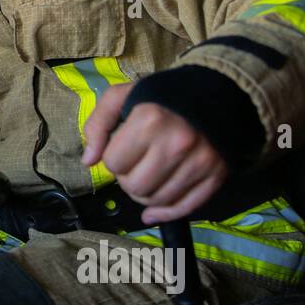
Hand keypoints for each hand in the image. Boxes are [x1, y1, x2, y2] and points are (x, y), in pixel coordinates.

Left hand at [81, 82, 227, 225]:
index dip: (114, 157)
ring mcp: (199, 162)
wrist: (215, 92)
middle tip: (137, 163)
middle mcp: (176, 144)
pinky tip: (154, 210)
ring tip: (150, 174)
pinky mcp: (216, 176)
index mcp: (150, 121)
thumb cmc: (161, 95)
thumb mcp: (122, 96)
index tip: (124, 148)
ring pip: (156, 200)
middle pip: (134, 187)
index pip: (113, 163)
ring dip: (146, 193)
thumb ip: (98, 124)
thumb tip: (88, 161)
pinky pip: (183, 209)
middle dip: (128, 178)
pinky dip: (165, 213)